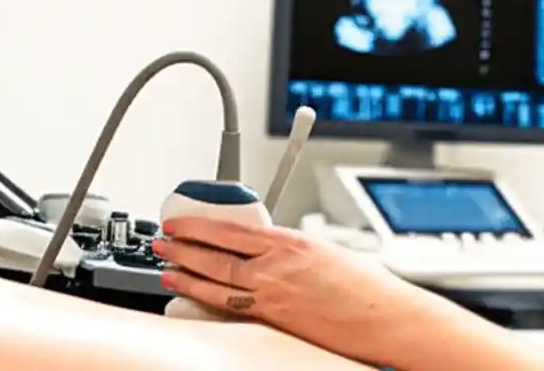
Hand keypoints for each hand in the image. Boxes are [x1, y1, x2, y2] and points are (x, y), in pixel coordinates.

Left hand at [152, 216, 435, 365]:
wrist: (382, 318)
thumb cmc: (365, 287)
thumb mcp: (324, 250)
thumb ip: (290, 248)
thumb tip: (268, 248)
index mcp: (288, 243)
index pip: (230, 230)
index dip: (198, 225)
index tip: (180, 222)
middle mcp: (275, 268)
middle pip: (215, 256)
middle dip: (182, 247)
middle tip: (161, 241)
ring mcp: (272, 297)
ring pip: (216, 283)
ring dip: (186, 273)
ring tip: (166, 267)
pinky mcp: (273, 321)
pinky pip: (230, 308)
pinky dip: (206, 299)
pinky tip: (192, 295)